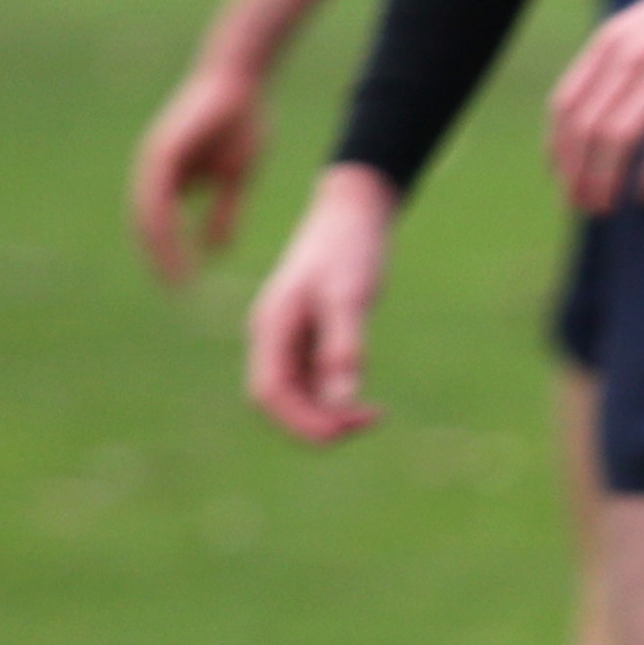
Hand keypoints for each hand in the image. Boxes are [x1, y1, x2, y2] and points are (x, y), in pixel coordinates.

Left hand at [131, 54, 267, 284]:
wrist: (241, 80)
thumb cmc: (241, 122)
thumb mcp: (235, 176)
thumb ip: (223, 211)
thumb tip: (215, 249)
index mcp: (172, 179)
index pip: (162, 227)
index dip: (171, 256)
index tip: (184, 286)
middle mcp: (155, 173)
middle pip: (148, 227)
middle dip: (159, 261)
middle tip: (175, 291)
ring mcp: (155, 162)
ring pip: (147, 217)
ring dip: (158, 250)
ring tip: (174, 277)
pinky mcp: (162, 153)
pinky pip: (157, 197)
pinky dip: (163, 224)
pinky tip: (173, 243)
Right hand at [244, 163, 400, 443]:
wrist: (355, 210)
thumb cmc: (351, 248)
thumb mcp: (350, 297)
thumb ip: (343, 348)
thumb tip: (341, 402)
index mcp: (271, 326)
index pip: (269, 391)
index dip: (300, 420)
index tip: (342, 433)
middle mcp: (272, 334)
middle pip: (280, 397)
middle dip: (316, 421)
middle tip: (368, 423)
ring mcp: (289, 335)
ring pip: (298, 391)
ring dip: (328, 411)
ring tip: (375, 416)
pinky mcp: (310, 332)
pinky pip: (313, 377)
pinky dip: (335, 394)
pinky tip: (366, 402)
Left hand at [549, 0, 643, 213]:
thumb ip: (619, 62)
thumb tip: (600, 118)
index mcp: (610, 41)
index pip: (566, 105)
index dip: (558, 150)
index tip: (563, 178)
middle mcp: (631, 56)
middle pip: (587, 129)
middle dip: (578, 176)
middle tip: (585, 206)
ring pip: (619, 140)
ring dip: (607, 182)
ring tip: (611, 207)